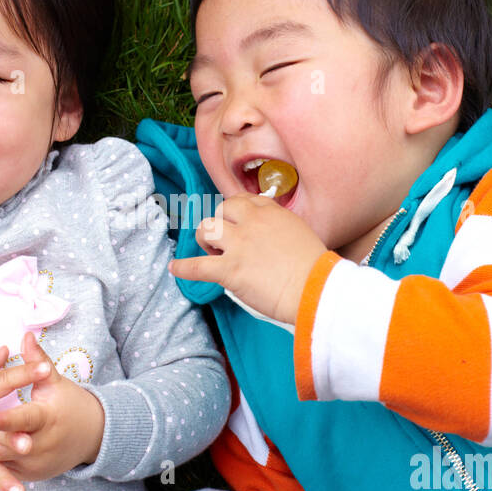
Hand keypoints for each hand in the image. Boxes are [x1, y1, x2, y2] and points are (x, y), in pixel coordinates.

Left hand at [0, 332, 105, 482]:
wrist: (92, 436)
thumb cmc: (69, 403)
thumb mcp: (55, 382)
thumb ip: (37, 361)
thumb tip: (26, 335)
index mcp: (48, 418)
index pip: (25, 421)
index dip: (6, 421)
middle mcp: (41, 445)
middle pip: (4, 447)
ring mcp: (34, 463)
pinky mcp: (28, 474)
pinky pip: (1, 470)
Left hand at [168, 194, 327, 324]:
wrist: (316, 289)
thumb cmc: (315, 268)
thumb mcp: (300, 233)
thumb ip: (280, 227)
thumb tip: (268, 234)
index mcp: (271, 212)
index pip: (243, 201)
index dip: (235, 213)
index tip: (236, 223)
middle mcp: (252, 222)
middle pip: (221, 210)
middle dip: (219, 223)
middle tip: (225, 242)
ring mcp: (239, 245)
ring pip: (206, 229)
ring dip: (205, 241)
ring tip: (212, 254)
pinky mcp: (230, 270)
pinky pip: (197, 266)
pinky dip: (184, 268)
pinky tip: (175, 269)